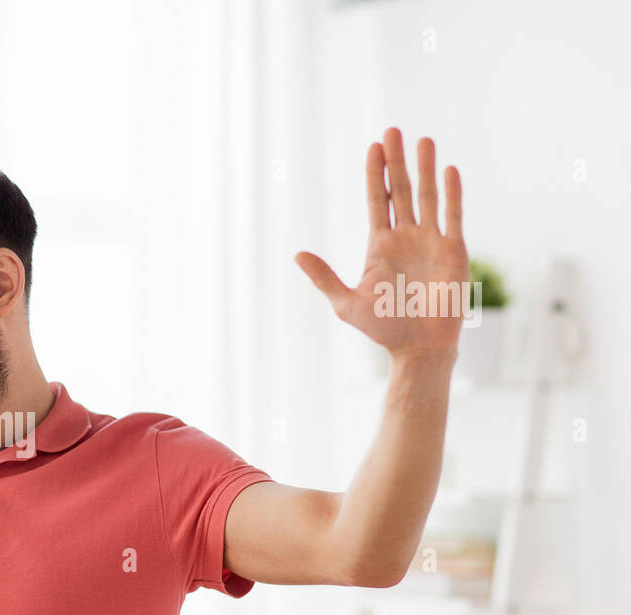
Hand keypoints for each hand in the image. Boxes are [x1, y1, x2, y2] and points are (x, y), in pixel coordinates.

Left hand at [295, 128, 468, 358]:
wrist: (418, 348)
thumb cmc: (383, 328)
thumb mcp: (346, 303)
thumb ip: (324, 277)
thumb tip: (296, 255)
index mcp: (380, 245)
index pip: (376, 200)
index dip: (375, 173)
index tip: (374, 146)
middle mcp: (406, 237)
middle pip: (401, 190)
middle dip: (397, 161)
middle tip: (393, 130)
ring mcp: (431, 241)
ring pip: (427, 196)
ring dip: (424, 168)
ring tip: (422, 140)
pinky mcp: (454, 251)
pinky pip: (452, 216)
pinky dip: (451, 193)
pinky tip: (448, 170)